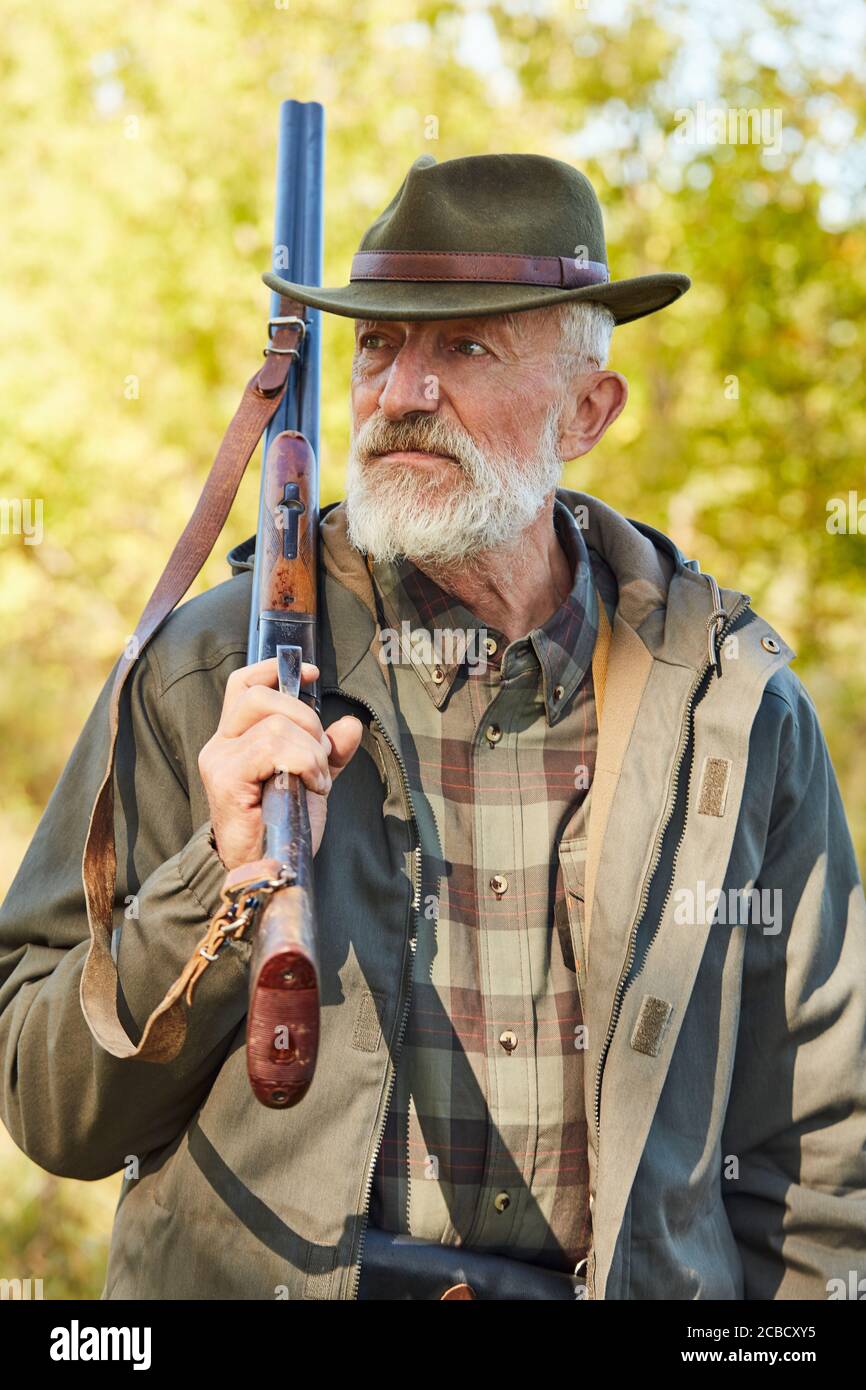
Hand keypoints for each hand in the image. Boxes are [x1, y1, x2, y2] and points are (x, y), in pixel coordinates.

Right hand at [198, 658, 363, 869]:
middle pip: (262, 696)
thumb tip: (350, 724)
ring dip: (310, 750)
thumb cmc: (281, 827)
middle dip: (305, 719)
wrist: (264, 871)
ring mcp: (220, 760)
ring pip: (275, 723)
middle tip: (318, 758)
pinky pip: (273, 746)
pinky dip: (304, 761)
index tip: (312, 675)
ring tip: (315, 780)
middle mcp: (220, 744)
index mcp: (235, 738)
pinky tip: (311, 785)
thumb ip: (328, 750)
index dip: (275, 670)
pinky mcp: (226, 778)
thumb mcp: (311, 780)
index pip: (244, 684)